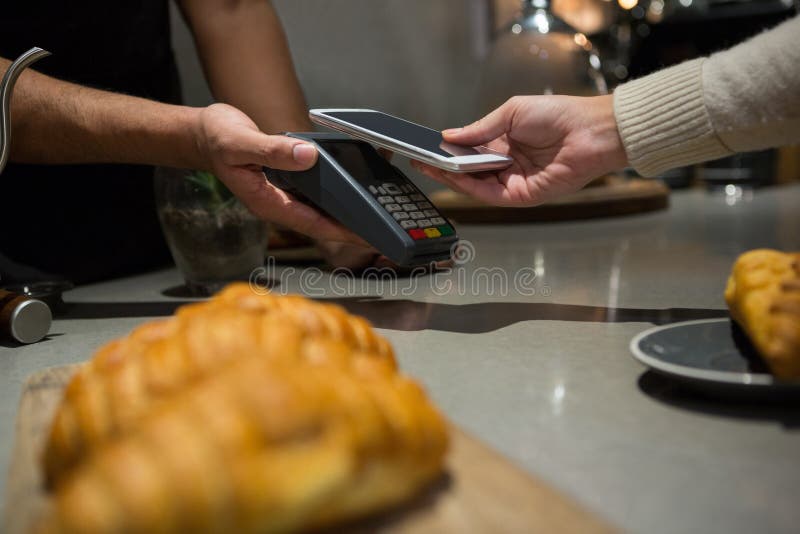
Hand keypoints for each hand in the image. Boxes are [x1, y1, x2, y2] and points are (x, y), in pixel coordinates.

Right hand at [194, 103, 367, 246]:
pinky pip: (319, 186)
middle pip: (323, 221)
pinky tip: (358, 175)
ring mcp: (286, 193)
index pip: (313, 224)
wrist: (204, 133)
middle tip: (385, 230)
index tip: (368, 238)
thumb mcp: (239, 143)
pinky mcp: (290, 180)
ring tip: (381, 207)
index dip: (342, 232)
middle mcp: (281, 202)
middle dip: (353, 227)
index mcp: (268, 203)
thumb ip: (272, 151)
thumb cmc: (216, 140)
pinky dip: (339, 183)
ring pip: (323, 206)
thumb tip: (309, 156)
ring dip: (349, 206)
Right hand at [411, 95, 627, 206]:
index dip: (449, 151)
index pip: (470, 151)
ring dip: (451, 177)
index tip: (428, 147)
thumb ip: (480, 128)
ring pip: (475, 184)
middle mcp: (508, 164)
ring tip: (430, 166)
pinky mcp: (523, 195)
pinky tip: (454, 175)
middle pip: (469, 170)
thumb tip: (451, 134)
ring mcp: (515, 181)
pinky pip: (490, 193)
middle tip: (420, 160)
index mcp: (506, 143)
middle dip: (443, 166)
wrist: (590, 130)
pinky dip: (470, 185)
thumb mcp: (512, 113)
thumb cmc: (560, 115)